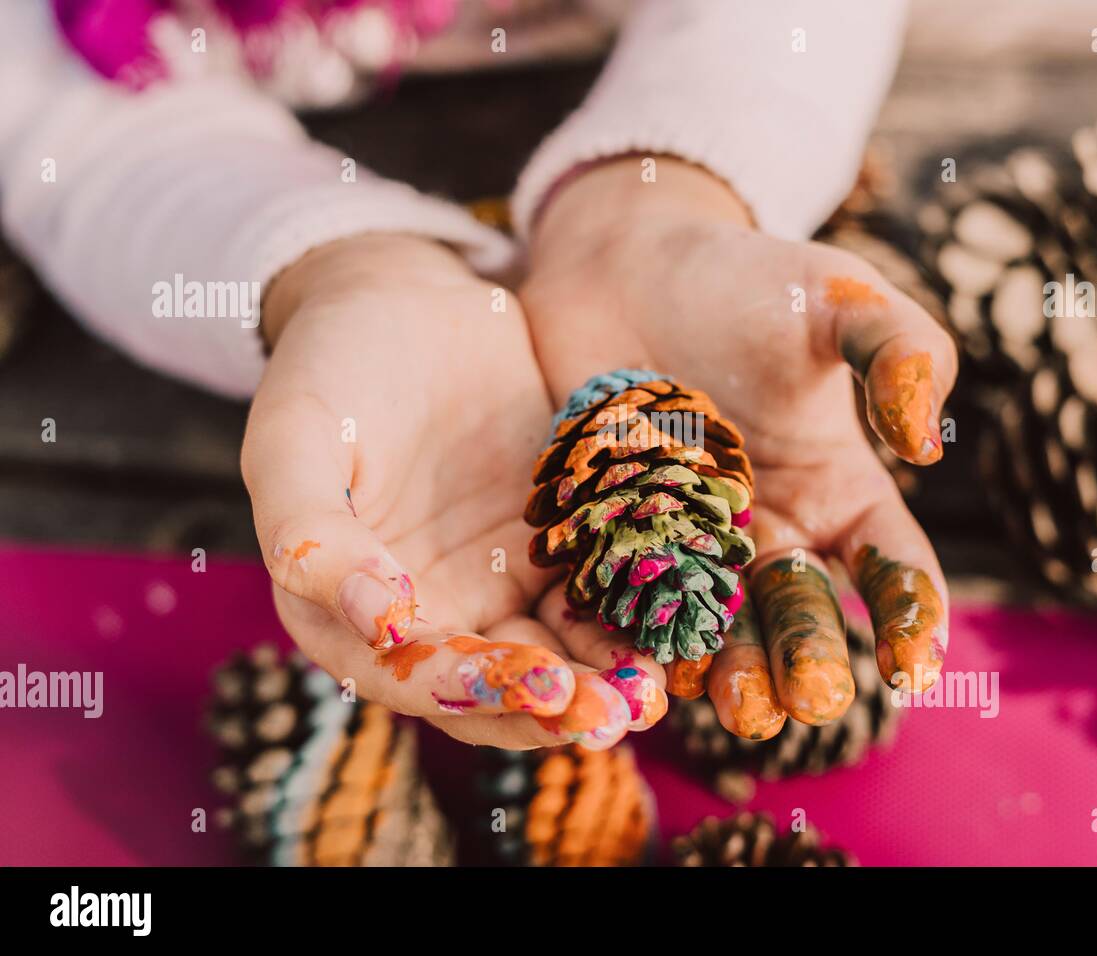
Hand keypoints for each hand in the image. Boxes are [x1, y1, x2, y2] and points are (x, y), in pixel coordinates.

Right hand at [241, 235, 659, 749]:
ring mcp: (495, 581)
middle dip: (553, 707)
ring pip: (553, 654)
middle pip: (492, 686)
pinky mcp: (553, 546)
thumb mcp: (295, 439)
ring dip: (601, 681)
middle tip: (613, 713)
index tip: (537, 686)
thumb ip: (311, 534)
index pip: (410, 676)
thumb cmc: (331, 365)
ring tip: (651, 693)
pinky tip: (668, 627)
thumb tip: (379, 622)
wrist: (404, 301)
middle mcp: (426, 613)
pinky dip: (628, 620)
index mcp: (346, 611)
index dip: (471, 689)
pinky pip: (594, 596)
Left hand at [519, 157, 956, 738]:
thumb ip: (897, 352)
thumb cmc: (748, 281)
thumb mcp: (837, 300)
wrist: (627, 267)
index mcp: (841, 490)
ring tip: (733, 704)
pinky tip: (642, 662)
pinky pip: (632, 598)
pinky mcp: (616, 540)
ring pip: (720, 623)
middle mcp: (773, 533)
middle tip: (808, 699)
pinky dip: (639, 634)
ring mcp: (693, 544)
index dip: (911, 616)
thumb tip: (927, 444)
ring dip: (730, 669)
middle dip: (809, 658)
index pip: (891, 566)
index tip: (917, 666)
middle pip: (802, 612)